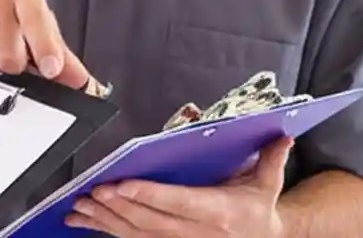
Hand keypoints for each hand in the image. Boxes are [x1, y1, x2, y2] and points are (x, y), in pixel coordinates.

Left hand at [66, 136, 293, 236]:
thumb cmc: (257, 209)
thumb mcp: (268, 182)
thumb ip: (272, 157)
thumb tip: (282, 135)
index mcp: (218, 212)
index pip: (178, 202)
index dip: (149, 195)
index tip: (124, 185)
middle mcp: (196, 232)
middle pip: (150, 221)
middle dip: (119, 207)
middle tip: (94, 192)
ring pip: (136, 234)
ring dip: (105, 221)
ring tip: (80, 207)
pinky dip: (107, 230)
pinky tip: (85, 221)